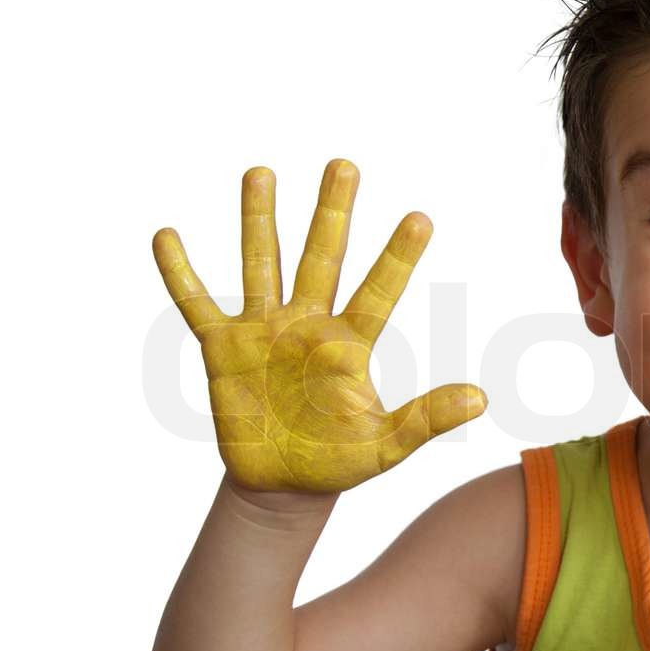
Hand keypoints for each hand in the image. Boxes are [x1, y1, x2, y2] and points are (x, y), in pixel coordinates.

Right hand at [152, 159, 486, 494]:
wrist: (283, 484)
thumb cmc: (338, 461)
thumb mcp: (385, 446)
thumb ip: (427, 419)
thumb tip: (482, 399)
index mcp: (349, 343)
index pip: (379, 291)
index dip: (398, 258)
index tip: (421, 218)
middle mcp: (307, 324)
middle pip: (323, 258)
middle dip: (332, 214)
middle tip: (345, 166)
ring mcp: (263, 331)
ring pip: (263, 264)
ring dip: (260, 220)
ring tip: (262, 171)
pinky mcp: (222, 348)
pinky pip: (197, 304)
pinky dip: (181, 273)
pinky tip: (167, 235)